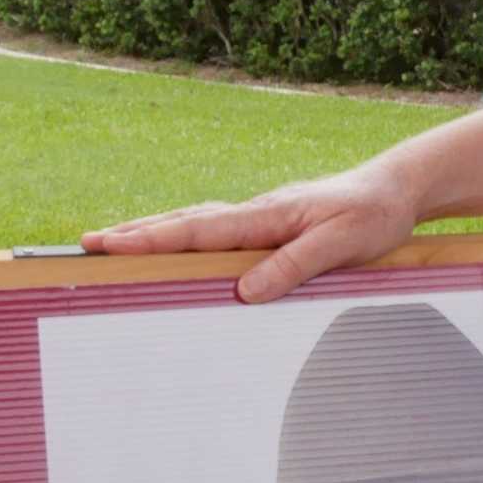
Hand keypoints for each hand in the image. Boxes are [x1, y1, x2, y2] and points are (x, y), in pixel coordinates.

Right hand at [82, 169, 420, 303]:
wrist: (395, 190)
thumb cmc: (373, 215)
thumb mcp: (344, 244)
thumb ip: (296, 265)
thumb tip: (245, 291)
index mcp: (268, 214)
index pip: (200, 228)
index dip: (154, 238)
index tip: (112, 244)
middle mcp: (255, 212)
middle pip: (184, 222)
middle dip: (135, 233)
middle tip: (87, 244)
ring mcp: (258, 217)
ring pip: (195, 223)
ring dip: (153, 232)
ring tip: (111, 243)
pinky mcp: (266, 226)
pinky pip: (214, 232)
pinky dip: (181, 236)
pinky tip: (168, 245)